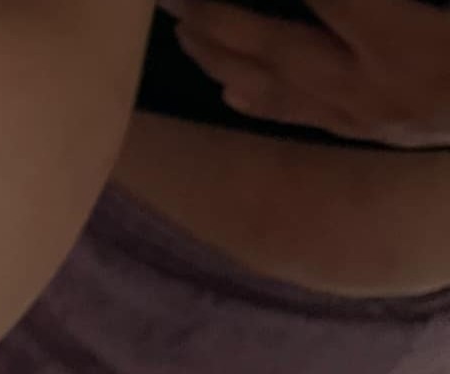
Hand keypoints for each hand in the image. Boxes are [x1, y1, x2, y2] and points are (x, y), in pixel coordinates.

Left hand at [171, 0, 449, 147]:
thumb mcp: (444, 14)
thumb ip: (383, 1)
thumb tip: (347, 4)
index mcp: (409, 43)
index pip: (331, 1)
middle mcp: (377, 86)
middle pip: (277, 45)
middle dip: (217, 18)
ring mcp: (372, 115)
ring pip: (279, 85)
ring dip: (223, 56)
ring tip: (181, 31)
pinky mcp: (377, 130)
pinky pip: (304, 116)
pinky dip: (260, 99)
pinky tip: (228, 89)